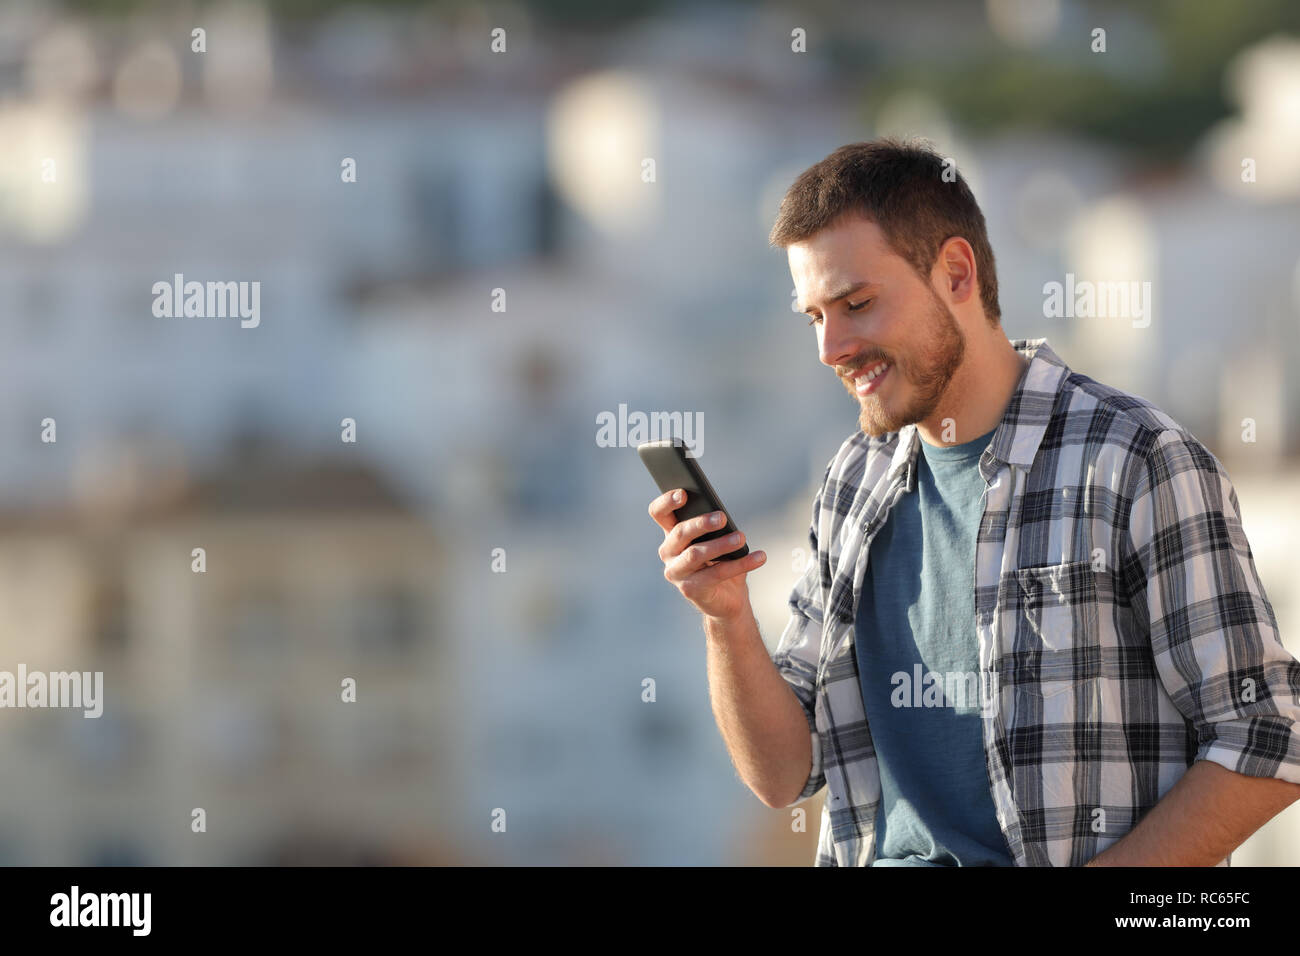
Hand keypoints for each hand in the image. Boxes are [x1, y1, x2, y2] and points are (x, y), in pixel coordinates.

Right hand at [648, 488, 767, 621]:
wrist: (726, 599)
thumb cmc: (720, 561)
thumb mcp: (716, 539)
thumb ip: (714, 527)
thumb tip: (722, 516)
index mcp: (671, 534)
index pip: (659, 513)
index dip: (667, 502)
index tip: (684, 493)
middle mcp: (668, 552)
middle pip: (679, 533)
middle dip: (701, 523)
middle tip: (722, 517)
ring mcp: (676, 572)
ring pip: (695, 554)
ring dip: (720, 545)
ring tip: (741, 538)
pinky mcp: (690, 590)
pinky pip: (716, 574)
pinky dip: (740, 564)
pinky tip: (758, 557)